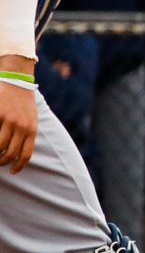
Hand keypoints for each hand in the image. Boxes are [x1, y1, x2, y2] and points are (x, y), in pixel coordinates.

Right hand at [0, 60, 36, 174]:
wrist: (17, 81)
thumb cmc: (24, 101)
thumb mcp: (31, 117)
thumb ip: (27, 132)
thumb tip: (19, 150)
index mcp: (32, 128)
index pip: (26, 153)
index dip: (19, 165)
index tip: (13, 171)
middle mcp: (21, 126)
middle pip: (10, 153)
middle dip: (3, 161)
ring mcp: (8, 121)